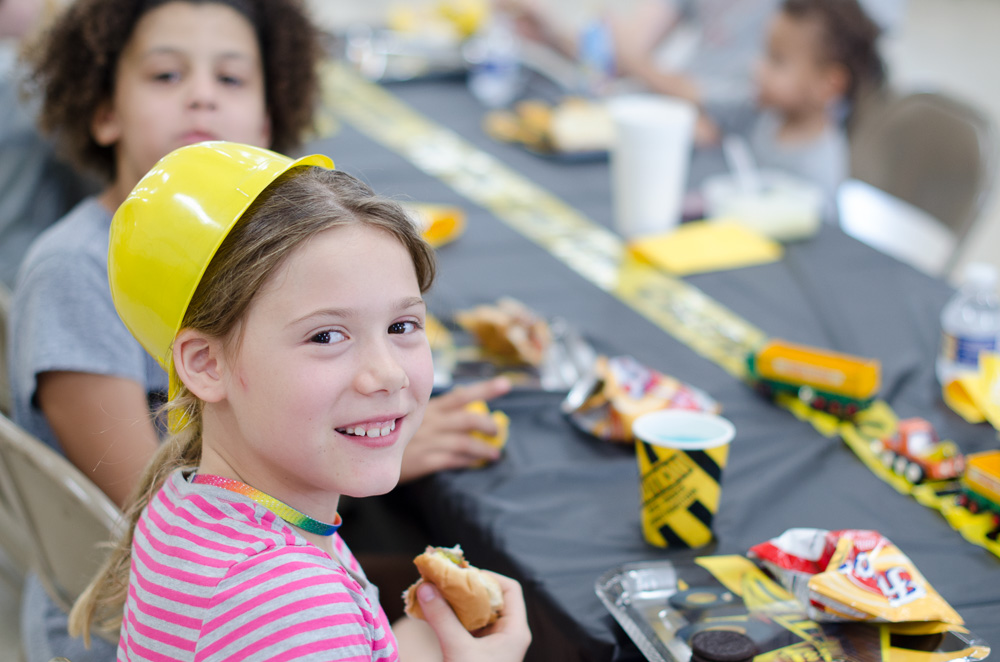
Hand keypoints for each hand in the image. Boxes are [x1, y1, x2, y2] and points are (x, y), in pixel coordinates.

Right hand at [400, 377, 511, 482]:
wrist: (371, 454)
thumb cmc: (396, 432)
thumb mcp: (413, 414)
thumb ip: (436, 410)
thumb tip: (462, 398)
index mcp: (430, 407)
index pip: (462, 395)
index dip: (486, 389)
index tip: (506, 384)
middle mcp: (431, 422)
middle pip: (468, 419)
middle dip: (488, 425)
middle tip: (497, 430)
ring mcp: (428, 441)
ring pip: (465, 442)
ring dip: (484, 448)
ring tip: (495, 453)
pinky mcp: (424, 461)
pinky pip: (452, 460)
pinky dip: (467, 461)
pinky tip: (475, 463)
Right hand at [416, 571, 530, 661]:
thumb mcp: (458, 649)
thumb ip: (442, 617)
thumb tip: (425, 586)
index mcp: (515, 631)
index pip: (510, 589)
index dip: (488, 576)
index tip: (461, 574)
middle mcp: (507, 635)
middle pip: (491, 599)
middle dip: (465, 588)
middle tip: (441, 581)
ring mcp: (493, 647)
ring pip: (476, 615)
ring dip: (455, 604)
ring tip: (433, 594)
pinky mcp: (478, 656)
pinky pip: (466, 629)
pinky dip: (451, 619)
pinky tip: (432, 615)